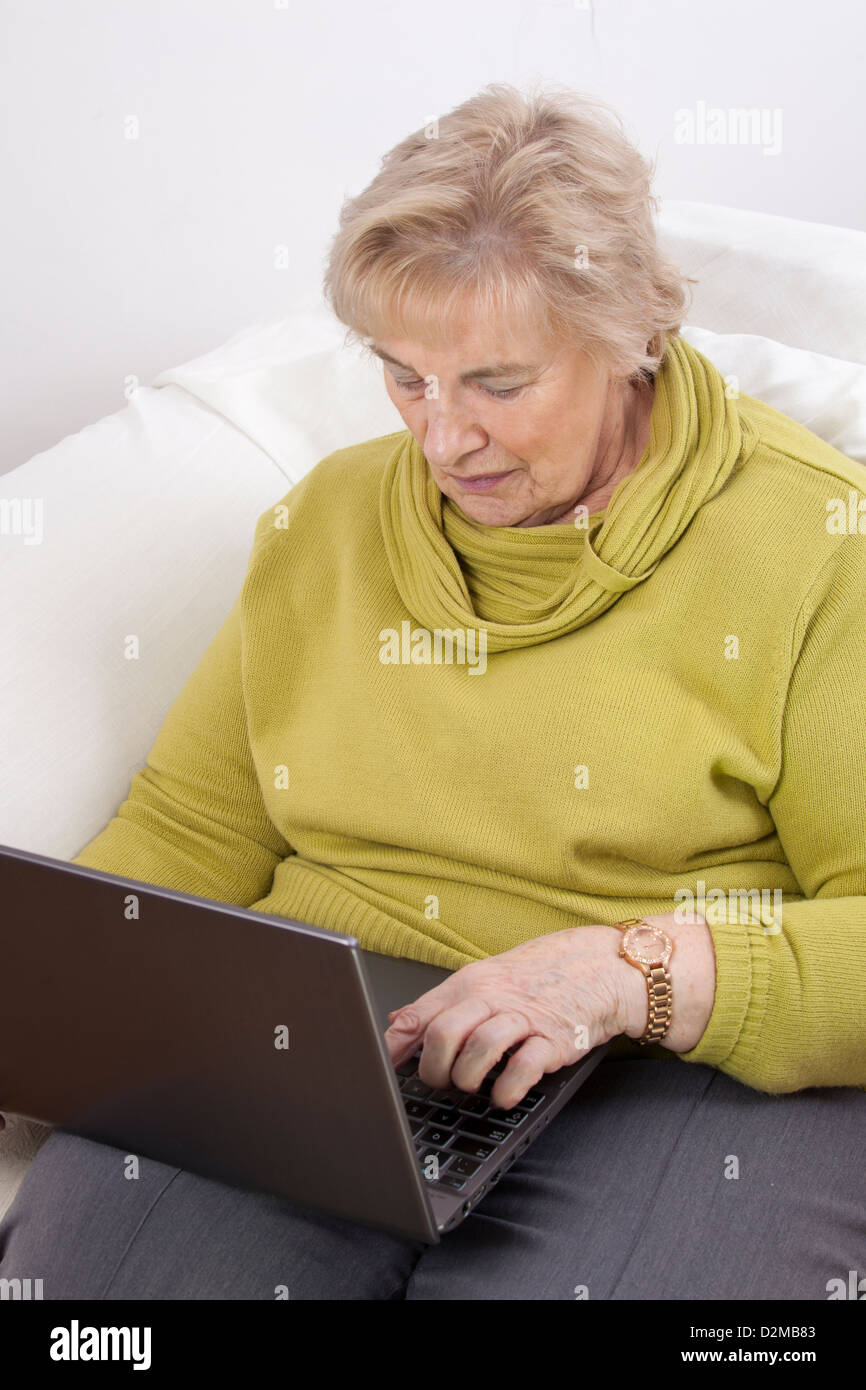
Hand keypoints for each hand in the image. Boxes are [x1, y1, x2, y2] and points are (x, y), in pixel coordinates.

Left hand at [384, 925, 633, 1109]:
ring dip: (468, 1078)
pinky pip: (524, 1067)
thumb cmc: (539, 977)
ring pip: (480, 1048)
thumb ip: (441, 1005)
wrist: (602, 966)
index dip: (397, 1046)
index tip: (384, 1068)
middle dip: (434, 1070)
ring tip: (472, 1086)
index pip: (423, 1013)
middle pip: (445, 1033)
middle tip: (441, 1082)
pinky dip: (507, 1088)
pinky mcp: (555, 1040)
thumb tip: (396, 1025)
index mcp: (472, 983)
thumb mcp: (485, 980)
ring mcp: (526, 1018)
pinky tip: (502, 1094)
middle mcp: (495, 998)